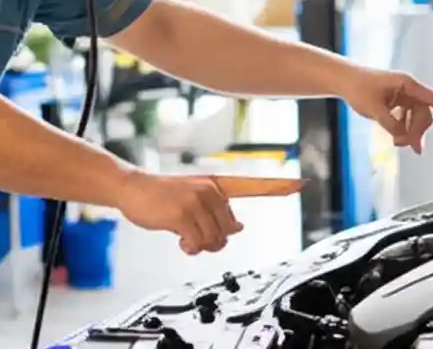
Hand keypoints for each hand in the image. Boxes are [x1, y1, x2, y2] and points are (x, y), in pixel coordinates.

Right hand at [114, 171, 302, 254]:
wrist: (132, 188)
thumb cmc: (161, 196)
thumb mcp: (192, 199)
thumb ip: (217, 211)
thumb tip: (238, 226)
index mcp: (214, 184)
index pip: (252, 184)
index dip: (277, 186)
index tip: (301, 184)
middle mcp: (209, 190)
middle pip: (229, 229)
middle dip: (213, 240)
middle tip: (194, 237)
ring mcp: (196, 201)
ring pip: (215, 240)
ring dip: (200, 246)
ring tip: (185, 237)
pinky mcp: (182, 213)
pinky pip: (198, 243)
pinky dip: (190, 247)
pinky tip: (179, 240)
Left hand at [341, 68, 432, 153]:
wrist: (342, 79)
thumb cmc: (357, 88)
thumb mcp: (374, 109)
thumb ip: (391, 124)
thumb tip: (406, 139)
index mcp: (407, 84)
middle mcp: (408, 89)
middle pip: (424, 114)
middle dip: (416, 131)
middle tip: (404, 146)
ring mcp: (403, 95)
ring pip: (416, 118)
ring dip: (409, 132)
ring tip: (397, 143)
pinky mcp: (396, 102)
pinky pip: (407, 118)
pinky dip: (403, 128)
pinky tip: (396, 136)